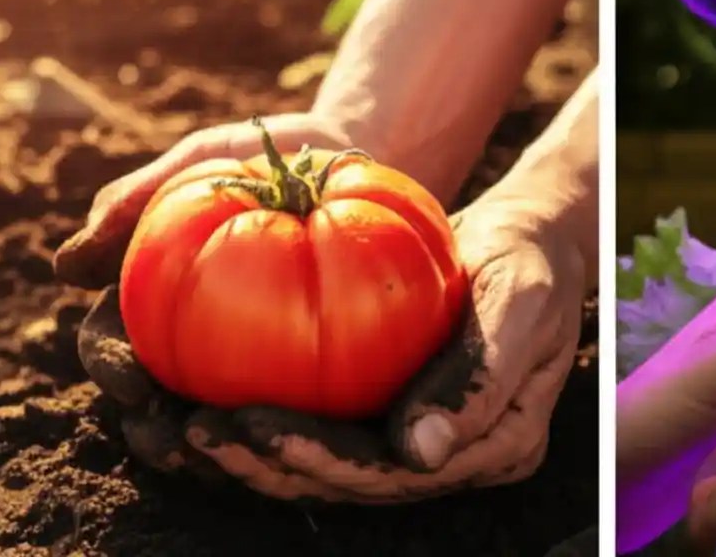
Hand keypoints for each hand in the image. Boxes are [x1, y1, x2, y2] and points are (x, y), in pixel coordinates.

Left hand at [60, 122, 587, 501]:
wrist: (528, 237)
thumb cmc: (530, 261)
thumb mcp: (519, 302)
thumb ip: (480, 377)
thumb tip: (420, 453)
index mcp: (496, 446)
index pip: (396, 473)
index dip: (323, 462)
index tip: (256, 429)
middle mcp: (453, 454)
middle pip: (352, 479)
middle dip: (272, 465)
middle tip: (199, 433)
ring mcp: (420, 435)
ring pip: (330, 463)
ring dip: (256, 453)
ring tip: (185, 427)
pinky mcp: (390, 408)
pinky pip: (325, 423)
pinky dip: (268, 415)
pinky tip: (208, 395)